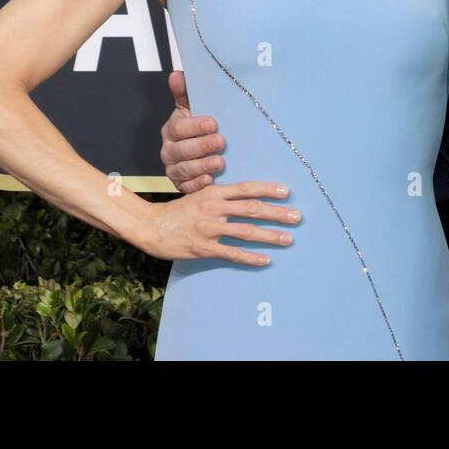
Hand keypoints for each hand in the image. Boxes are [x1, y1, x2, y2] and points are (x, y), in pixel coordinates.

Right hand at [141, 181, 300, 263]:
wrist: (151, 226)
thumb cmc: (178, 211)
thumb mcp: (200, 195)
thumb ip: (222, 196)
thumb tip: (249, 197)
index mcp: (214, 192)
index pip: (246, 189)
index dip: (268, 189)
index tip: (287, 192)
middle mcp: (214, 208)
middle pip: (252, 209)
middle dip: (277, 213)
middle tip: (297, 217)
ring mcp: (209, 229)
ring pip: (245, 232)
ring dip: (269, 235)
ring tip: (288, 239)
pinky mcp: (204, 248)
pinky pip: (232, 253)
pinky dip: (250, 257)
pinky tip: (265, 260)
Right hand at [160, 69, 224, 192]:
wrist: (197, 153)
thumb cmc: (197, 128)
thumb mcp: (191, 109)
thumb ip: (184, 93)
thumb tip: (177, 74)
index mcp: (171, 130)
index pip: (179, 127)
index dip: (195, 125)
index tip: (214, 123)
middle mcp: (169, 150)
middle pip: (182, 150)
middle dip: (202, 146)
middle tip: (221, 142)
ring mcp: (174, 169)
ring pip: (185, 169)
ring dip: (202, 166)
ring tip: (219, 163)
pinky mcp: (181, 185)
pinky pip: (187, 187)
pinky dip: (198, 184)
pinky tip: (210, 180)